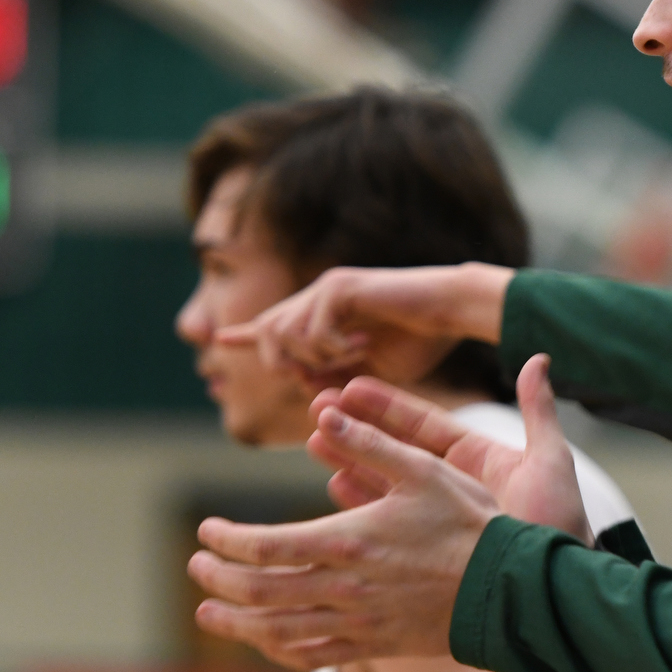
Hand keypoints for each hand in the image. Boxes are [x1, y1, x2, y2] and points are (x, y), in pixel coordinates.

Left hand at [191, 357, 588, 669]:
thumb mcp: (427, 470)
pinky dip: (277, 649)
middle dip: (218, 579)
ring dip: (236, 622)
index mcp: (348, 540)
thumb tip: (325, 416)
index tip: (206, 530)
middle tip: (196, 566)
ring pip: (277, 631)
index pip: (264, 546)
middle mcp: (344, 587)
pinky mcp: (373, 645)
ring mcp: (357, 622)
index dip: (226, 540)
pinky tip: (263, 640)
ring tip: (209, 610)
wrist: (510, 590)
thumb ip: (373, 443)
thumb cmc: (470, 523)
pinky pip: (312, 655)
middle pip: (259, 591)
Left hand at [215, 262, 511, 386]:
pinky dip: (334, 347)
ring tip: (355, 354)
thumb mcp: (368, 372)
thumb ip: (333, 378)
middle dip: (285, 363)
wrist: (451, 312)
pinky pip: (313, 329)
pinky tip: (363, 343)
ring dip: (317, 357)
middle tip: (322, 372)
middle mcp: (316, 297)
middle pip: (268, 332)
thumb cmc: (418, 340)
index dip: (246, 334)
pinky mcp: (339, 286)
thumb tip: (301, 385)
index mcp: (321, 315)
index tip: (220, 340)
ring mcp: (325, 288)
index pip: (272, 324)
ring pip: (286, 333)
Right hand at [314, 357, 591, 544]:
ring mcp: (439, 519)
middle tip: (317, 406)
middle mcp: (455, 486)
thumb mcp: (550, 463)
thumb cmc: (560, 527)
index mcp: (480, 459)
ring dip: (350, 461)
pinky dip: (361, 505)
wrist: (558, 592)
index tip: (352, 387)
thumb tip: (539, 358)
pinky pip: (388, 523)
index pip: (425, 425)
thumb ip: (539, 411)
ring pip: (386, 482)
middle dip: (357, 428)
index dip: (388, 406)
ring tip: (314, 442)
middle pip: (396, 449)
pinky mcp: (428, 549)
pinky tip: (334, 488)